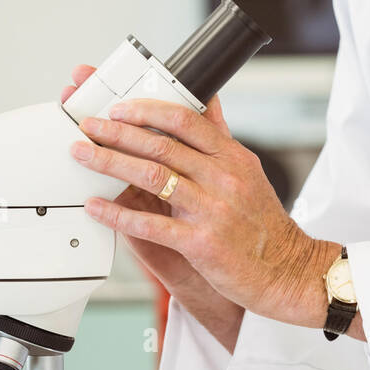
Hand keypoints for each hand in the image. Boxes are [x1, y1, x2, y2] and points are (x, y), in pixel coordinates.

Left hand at [68, 87, 330, 328]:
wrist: (286, 269)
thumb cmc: (261, 222)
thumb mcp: (247, 170)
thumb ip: (221, 136)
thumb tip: (209, 99)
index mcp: (232, 156)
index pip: (185, 120)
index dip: (147, 110)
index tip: (119, 107)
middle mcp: (223, 178)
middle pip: (161, 146)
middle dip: (117, 132)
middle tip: (88, 126)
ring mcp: (212, 210)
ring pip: (152, 178)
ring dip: (111, 163)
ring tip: (83, 155)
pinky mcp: (201, 243)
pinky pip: (152, 226)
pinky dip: (120, 214)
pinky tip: (96, 207)